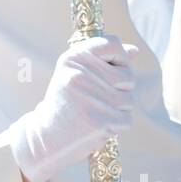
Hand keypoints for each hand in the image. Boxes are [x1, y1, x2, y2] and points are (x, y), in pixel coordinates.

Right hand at [10, 35, 135, 181]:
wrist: (46, 137)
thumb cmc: (65, 103)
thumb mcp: (76, 73)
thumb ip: (105, 60)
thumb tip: (134, 51)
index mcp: (73, 57)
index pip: (113, 43)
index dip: (120, 57)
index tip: (111, 69)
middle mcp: (81, 74)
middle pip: (127, 74)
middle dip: (121, 87)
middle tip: (97, 97)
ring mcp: (92, 97)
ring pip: (129, 98)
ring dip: (118, 108)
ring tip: (95, 111)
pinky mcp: (101, 120)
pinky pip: (126, 119)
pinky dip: (116, 125)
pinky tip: (96, 125)